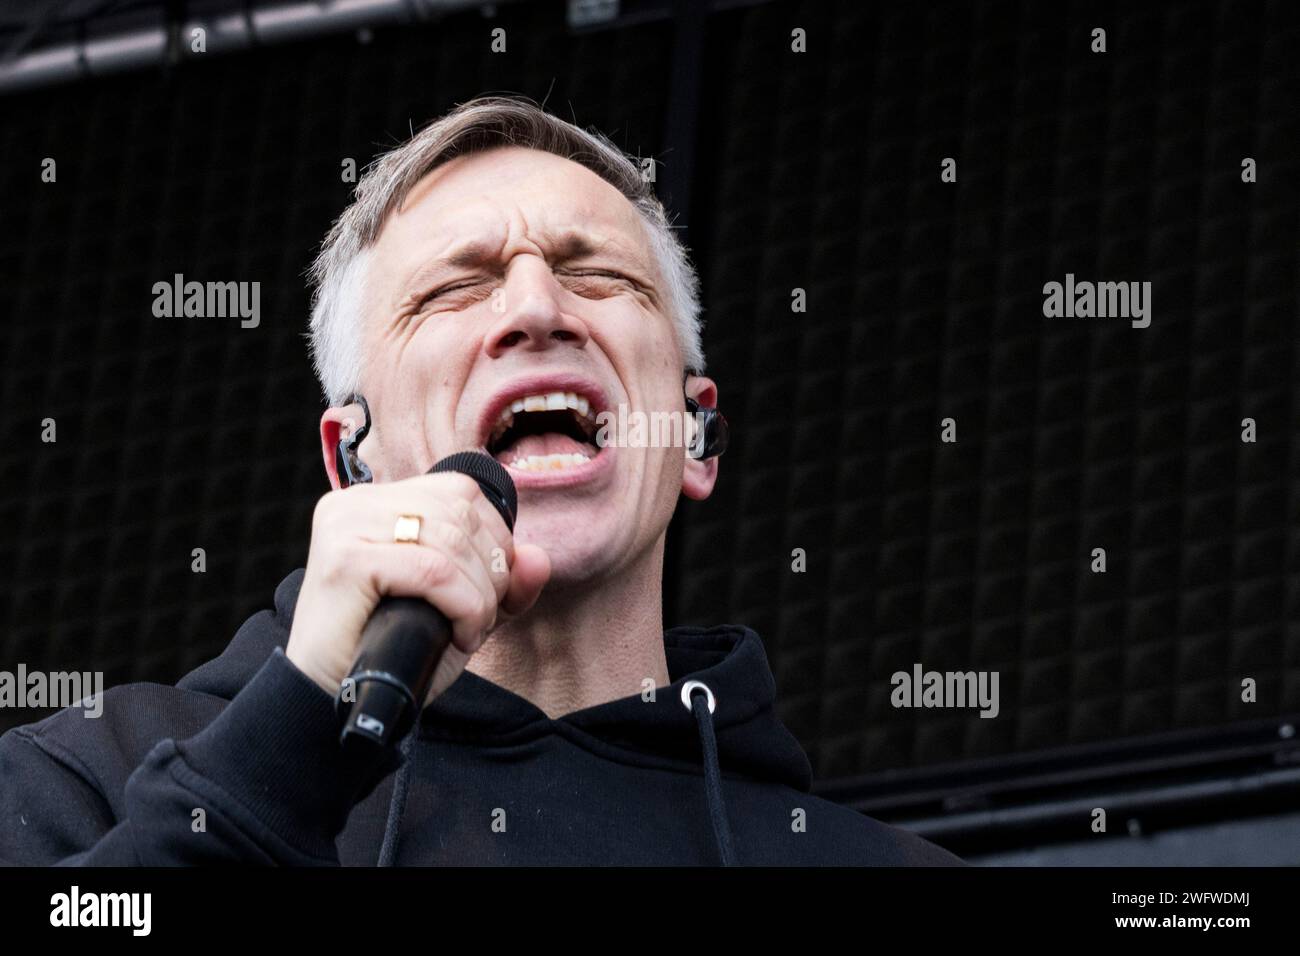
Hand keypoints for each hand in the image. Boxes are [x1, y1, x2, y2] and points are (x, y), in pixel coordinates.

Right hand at [286, 472, 549, 701]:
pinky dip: (462, 605)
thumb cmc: (393, 653)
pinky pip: (432, 570)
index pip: (461, 490)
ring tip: (466, 632)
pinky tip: (459, 635)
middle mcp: (356, 503)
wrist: (334, 702)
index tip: (492, 589)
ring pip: (451, 541)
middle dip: (492, 571)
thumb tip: (540, 557)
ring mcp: (346, 527)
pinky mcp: (345, 560)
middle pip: (461, 512)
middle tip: (479, 618)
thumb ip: (504, 583)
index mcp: (377, 501)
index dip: (495, 537)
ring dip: (479, 595)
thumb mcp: (460, 611)